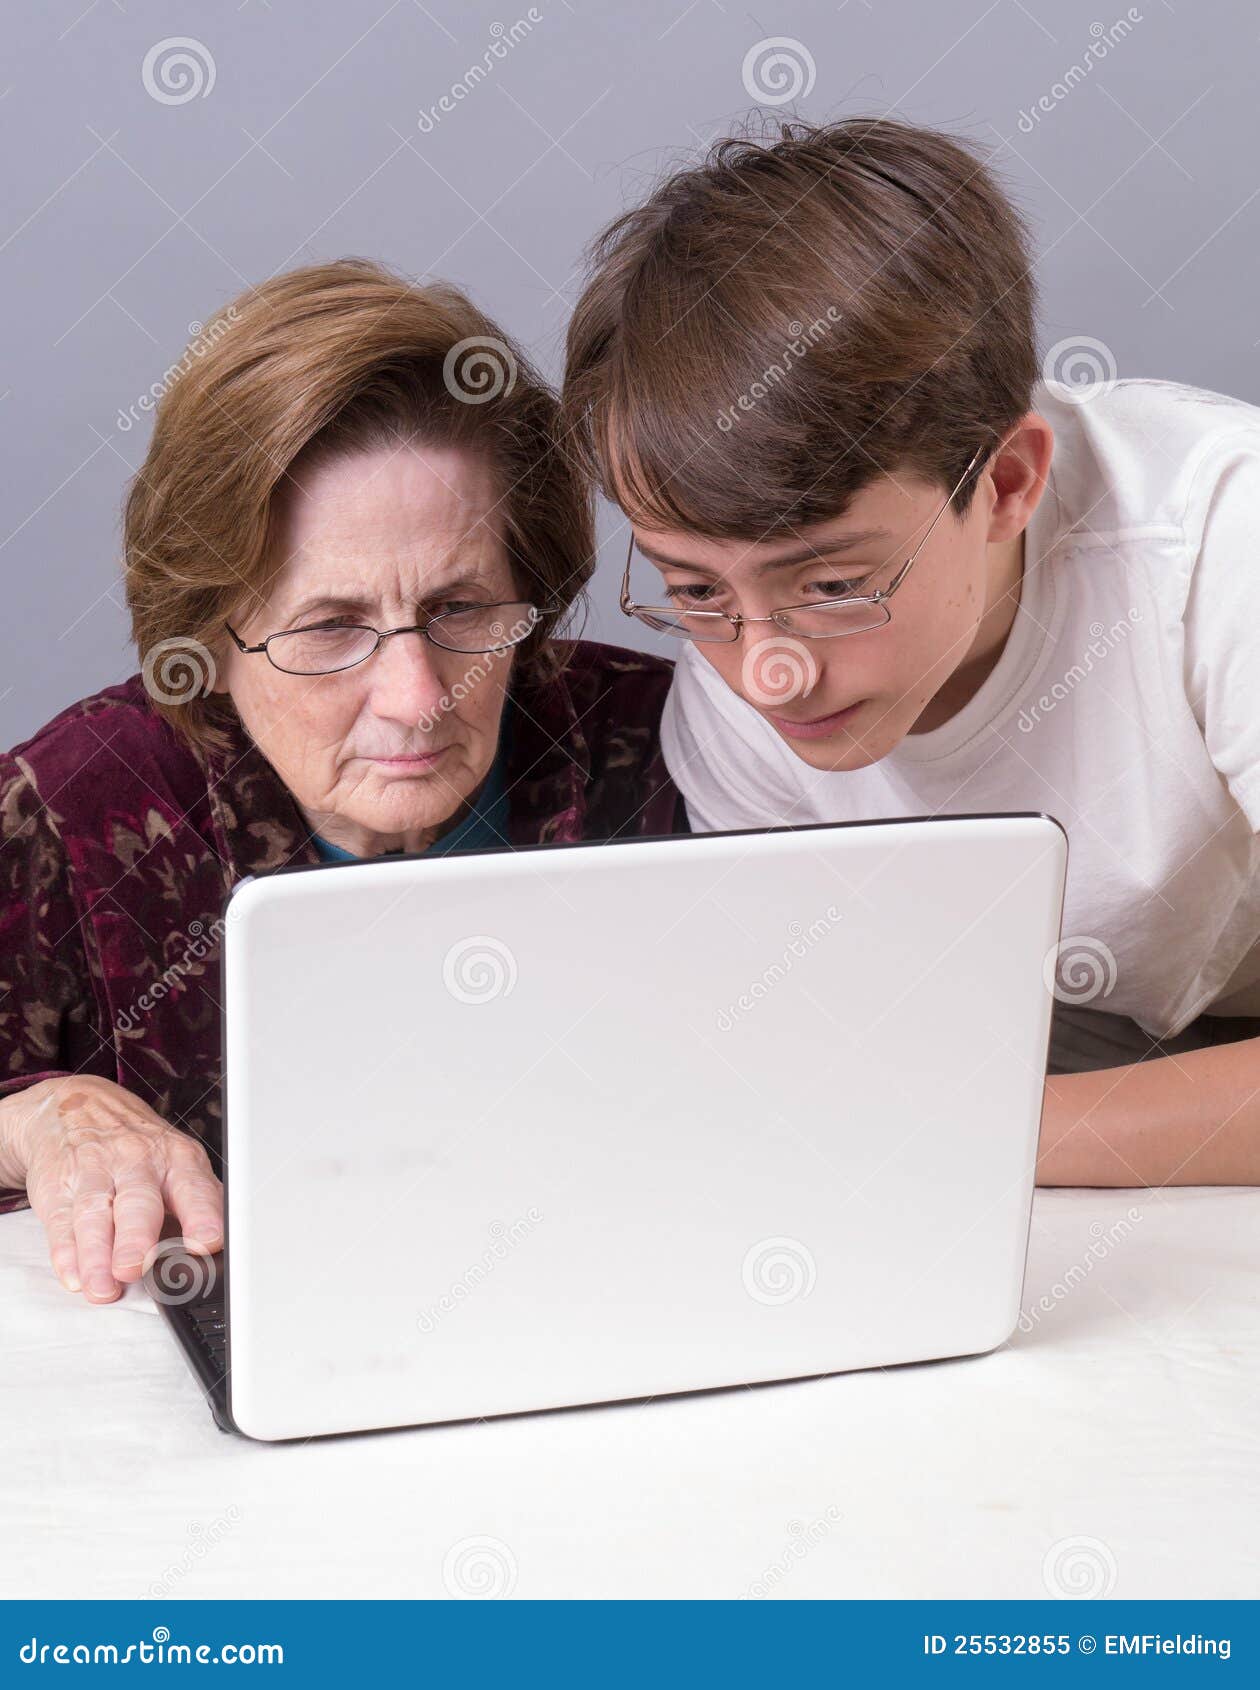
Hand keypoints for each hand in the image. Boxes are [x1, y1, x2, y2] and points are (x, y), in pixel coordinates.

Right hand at [5, 1074, 222, 1301]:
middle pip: (138, 1201)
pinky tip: (73, 1275)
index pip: (194, 1188)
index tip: (206, 1243)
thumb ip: (195, 1206)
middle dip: (137, 1238)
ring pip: (95, 1214)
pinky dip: (66, 1253)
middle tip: (134, 1269)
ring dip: (97, 1256)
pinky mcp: (58, 1187)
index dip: (202, 1215)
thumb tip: (217, 1255)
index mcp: (177, 1160)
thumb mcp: (176, 1164)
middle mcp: (137, 1163)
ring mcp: (95, 1172)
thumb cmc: (138, 1150)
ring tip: (103, 1288)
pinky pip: (61, 1221)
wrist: (76, 1110)